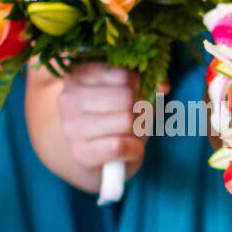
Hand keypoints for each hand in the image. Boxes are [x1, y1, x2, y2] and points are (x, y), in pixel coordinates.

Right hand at [55, 64, 150, 178]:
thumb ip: (146, 84)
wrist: (94, 156)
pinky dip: (135, 149)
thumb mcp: (128, 95)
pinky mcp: (80, 153)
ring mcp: (71, 126)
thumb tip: (163, 86)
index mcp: (78, 76)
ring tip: (131, 134)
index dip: (142, 88)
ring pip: (126, 121)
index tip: (139, 97)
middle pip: (127, 97)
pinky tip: (130, 149)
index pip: (124, 75)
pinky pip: (121, 146)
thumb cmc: (114, 119)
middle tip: (137, 119)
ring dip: (140, 130)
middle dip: (141, 110)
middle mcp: (68, 99)